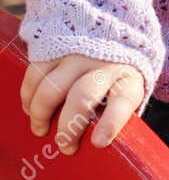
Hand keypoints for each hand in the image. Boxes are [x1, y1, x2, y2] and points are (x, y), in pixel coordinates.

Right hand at [20, 55, 145, 156]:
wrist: (110, 33)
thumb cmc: (117, 76)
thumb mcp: (128, 91)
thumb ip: (116, 114)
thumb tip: (96, 143)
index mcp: (128, 79)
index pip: (123, 101)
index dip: (111, 123)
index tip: (98, 143)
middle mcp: (104, 65)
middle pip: (82, 97)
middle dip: (69, 127)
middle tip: (65, 146)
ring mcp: (78, 55)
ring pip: (52, 87)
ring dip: (42, 114)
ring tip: (41, 130)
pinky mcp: (55, 49)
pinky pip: (35, 75)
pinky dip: (28, 96)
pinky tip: (30, 110)